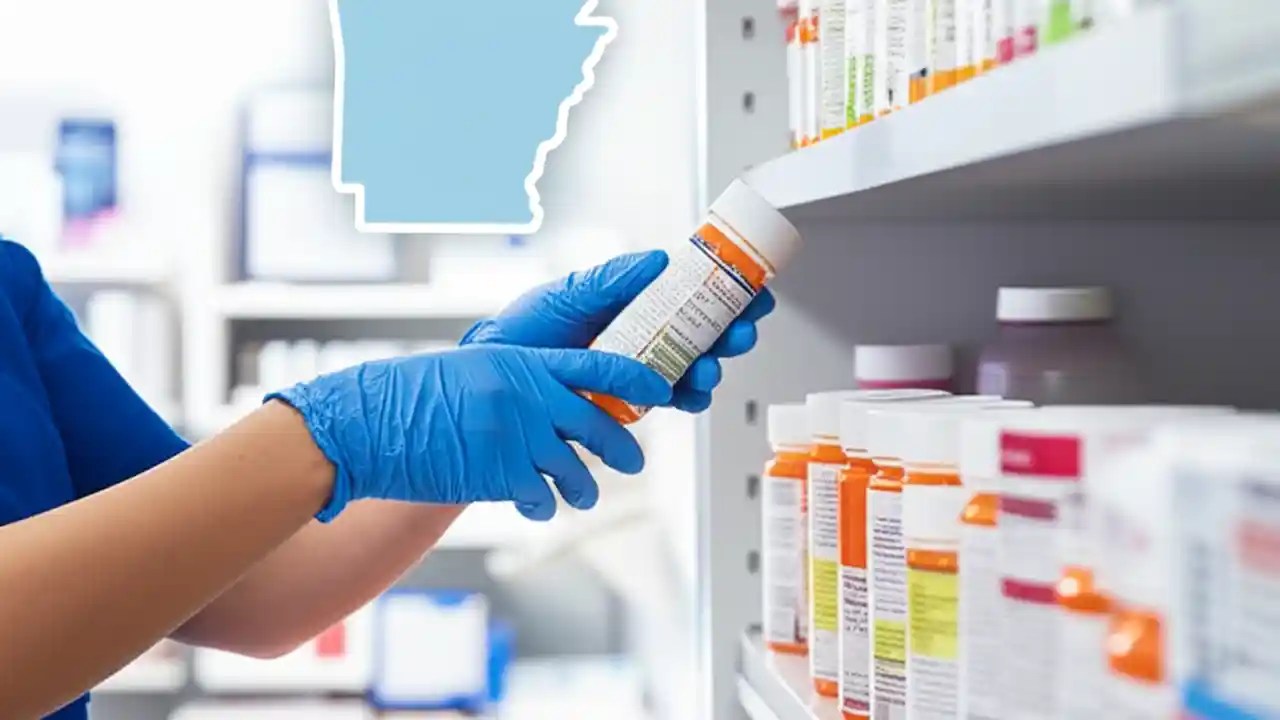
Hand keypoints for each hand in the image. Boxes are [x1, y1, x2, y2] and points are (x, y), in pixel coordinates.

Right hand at [269, 345, 670, 521]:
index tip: (659, 392)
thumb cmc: (409, 394)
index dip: (634, 380)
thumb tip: (551, 394)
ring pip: (575, 469)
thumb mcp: (471, 369)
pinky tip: (538, 504)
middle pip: (596, 424)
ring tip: (585, 495)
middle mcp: (527, 396)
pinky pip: (542, 496)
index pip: (596, 366)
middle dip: (621, 448)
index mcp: (521, 362)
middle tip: (634, 461)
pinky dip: (544, 504)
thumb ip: (515, 379)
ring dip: (585, 487)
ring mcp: (516, 437)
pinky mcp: (500, 475)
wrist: (368, 423)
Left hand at [462, 250, 776, 412]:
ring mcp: (638, 370)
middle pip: (704, 333)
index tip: (753, 292)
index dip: (728, 292)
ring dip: (711, 368)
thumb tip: (658, 261)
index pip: (692, 293)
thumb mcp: (569, 294)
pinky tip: (689, 394)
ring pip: (693, 369)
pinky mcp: (628, 402)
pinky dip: (687, 398)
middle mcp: (642, 336)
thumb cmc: (524, 332)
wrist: (493, 380)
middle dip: (730, 333)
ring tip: (707, 369)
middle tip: (739, 332)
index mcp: (633, 303)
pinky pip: (669, 401)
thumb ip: (612, 280)